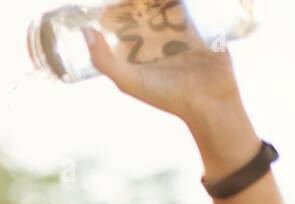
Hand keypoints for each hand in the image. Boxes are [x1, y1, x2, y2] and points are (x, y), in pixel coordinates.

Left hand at [82, 14, 260, 179]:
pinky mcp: (205, 26)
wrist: (209, 102)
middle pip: (148, 9)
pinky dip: (191, 0)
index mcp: (139, 51)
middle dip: (141, 2)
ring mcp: (182, 32)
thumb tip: (85, 31)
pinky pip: (197, 5)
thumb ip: (104, 60)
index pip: (125, 21)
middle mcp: (159, 40)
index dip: (118, 8)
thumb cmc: (166, 95)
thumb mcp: (128, 81)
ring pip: (171, 4)